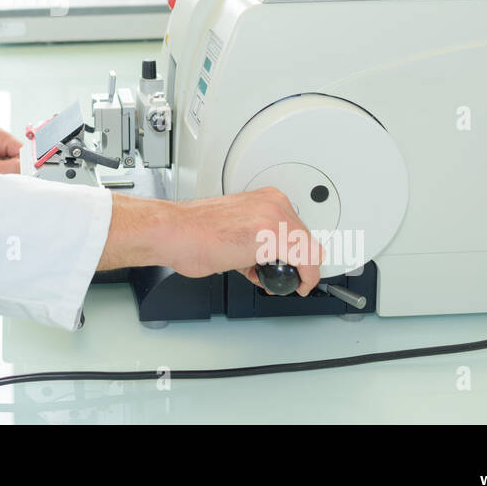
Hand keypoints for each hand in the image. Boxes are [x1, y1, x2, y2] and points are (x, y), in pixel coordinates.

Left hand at [0, 124, 23, 173]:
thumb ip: (14, 167)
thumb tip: (33, 166)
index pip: (22, 149)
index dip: (25, 164)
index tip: (26, 175)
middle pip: (17, 155)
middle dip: (13, 168)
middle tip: (0, 177)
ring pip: (11, 161)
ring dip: (5, 171)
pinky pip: (3, 163)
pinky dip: (0, 172)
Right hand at [98, 187, 322, 296]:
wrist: (175, 234)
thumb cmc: (193, 234)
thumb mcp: (235, 230)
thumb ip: (256, 240)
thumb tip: (265, 259)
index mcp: (264, 199)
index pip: (298, 229)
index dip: (297, 255)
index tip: (293, 268)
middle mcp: (272, 203)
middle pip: (307, 240)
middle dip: (298, 264)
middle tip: (284, 279)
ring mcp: (274, 217)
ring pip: (311, 251)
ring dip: (300, 272)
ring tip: (278, 282)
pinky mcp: (273, 235)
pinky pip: (307, 261)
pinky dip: (307, 278)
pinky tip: (298, 286)